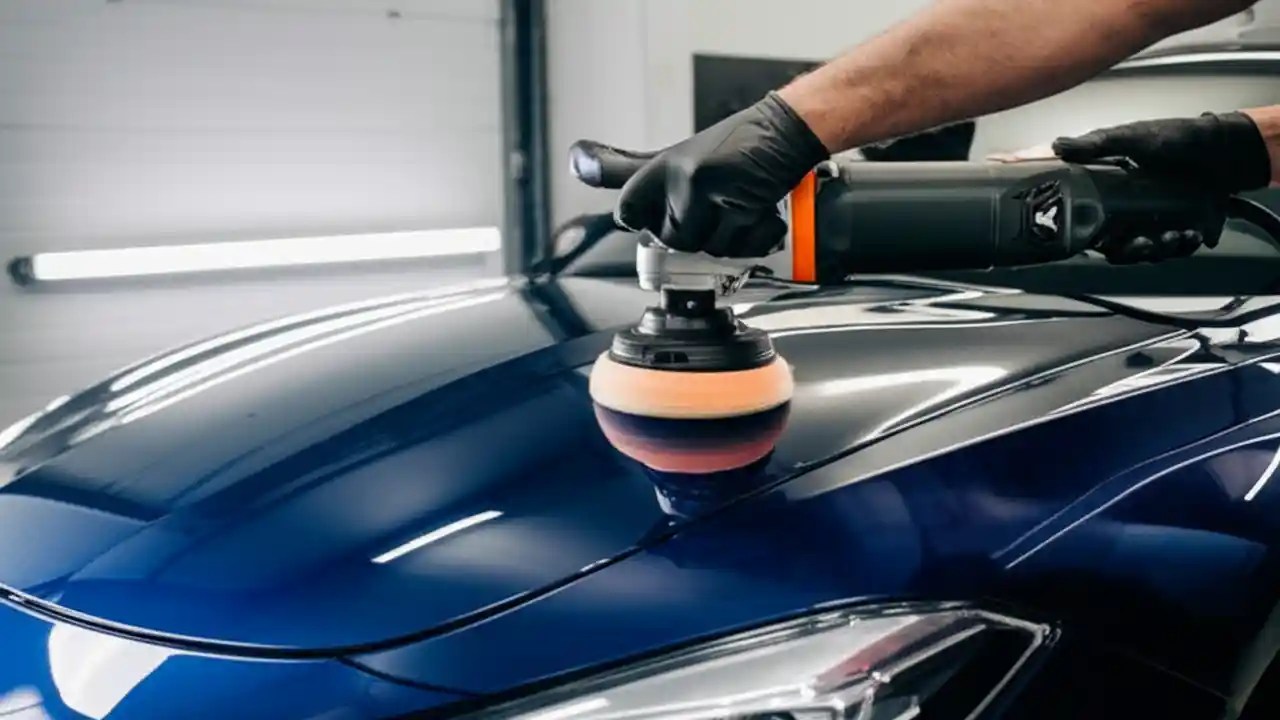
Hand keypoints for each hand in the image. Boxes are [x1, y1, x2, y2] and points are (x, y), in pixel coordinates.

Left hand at [615, 92, 828, 257]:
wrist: (786, 131)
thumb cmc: (732, 147)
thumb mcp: (674, 154)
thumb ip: (625, 169)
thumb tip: (576, 159)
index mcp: (662, 166)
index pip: (628, 212)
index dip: (647, 220)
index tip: (669, 210)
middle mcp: (681, 176)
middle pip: (672, 240)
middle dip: (696, 231)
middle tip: (715, 203)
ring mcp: (712, 191)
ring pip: (706, 248)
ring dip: (727, 236)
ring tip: (737, 205)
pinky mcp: (744, 205)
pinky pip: (740, 248)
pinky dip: (753, 237)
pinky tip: (756, 211)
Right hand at [1052, 112, 1270, 264]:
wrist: (1226, 147)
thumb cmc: (1178, 139)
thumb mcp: (1132, 137)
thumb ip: (1096, 145)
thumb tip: (1057, 145)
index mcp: (1111, 193)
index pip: (1089, 223)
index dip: (1089, 237)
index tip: (1099, 241)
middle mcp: (1131, 211)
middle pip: (1117, 246)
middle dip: (1129, 251)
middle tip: (1143, 243)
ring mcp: (1157, 221)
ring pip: (1147, 251)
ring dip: (1158, 250)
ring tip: (1173, 236)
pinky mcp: (1182, 227)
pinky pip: (1176, 249)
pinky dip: (1182, 246)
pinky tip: (1190, 235)